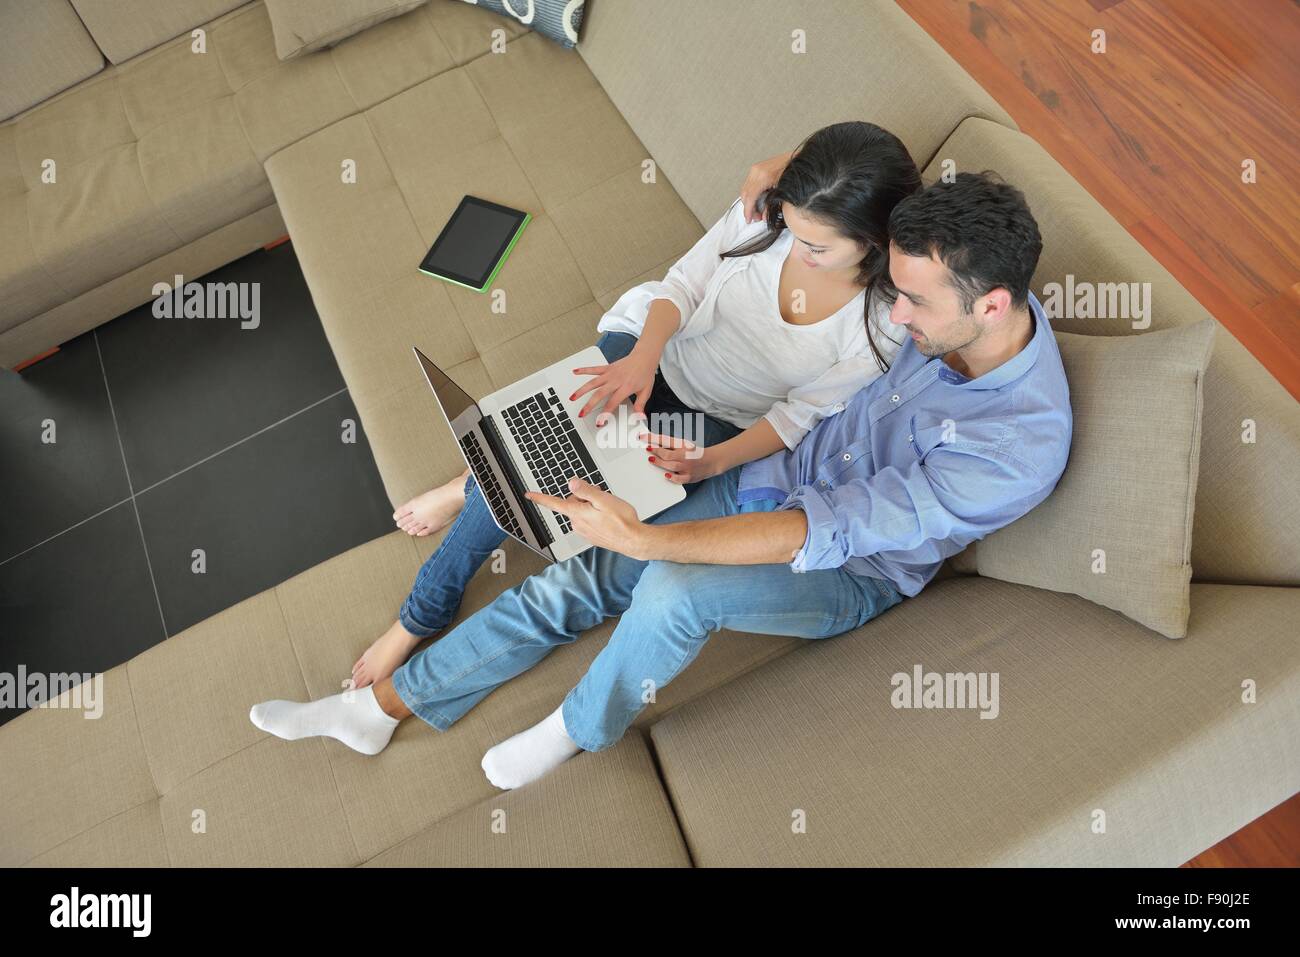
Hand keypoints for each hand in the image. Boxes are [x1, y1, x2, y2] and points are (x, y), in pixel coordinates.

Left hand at [525, 478, 651, 557]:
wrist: (633, 540)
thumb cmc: (622, 521)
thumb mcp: (603, 499)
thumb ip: (585, 490)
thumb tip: (571, 484)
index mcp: (577, 513)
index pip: (553, 503)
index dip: (540, 498)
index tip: (528, 495)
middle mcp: (576, 523)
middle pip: (572, 502)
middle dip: (584, 496)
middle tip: (601, 497)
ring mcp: (583, 531)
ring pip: (581, 511)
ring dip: (591, 506)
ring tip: (608, 510)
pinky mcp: (590, 535)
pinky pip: (587, 520)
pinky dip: (595, 516)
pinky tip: (608, 518)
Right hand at [570, 350, 657, 422]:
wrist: (644, 357)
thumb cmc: (645, 373)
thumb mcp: (646, 392)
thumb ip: (640, 405)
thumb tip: (639, 417)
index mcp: (625, 387)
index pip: (612, 403)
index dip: (605, 414)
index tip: (599, 422)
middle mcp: (616, 380)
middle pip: (599, 394)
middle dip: (589, 405)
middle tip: (582, 413)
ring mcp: (610, 373)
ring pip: (593, 382)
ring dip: (581, 390)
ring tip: (572, 397)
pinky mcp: (607, 368)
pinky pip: (594, 369)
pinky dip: (584, 370)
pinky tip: (575, 371)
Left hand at [642, 432, 720, 484]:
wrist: (712, 461)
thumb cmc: (695, 453)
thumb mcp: (684, 444)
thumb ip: (670, 445)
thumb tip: (654, 443)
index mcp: (683, 445)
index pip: (666, 440)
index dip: (652, 438)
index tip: (642, 437)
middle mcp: (685, 455)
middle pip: (667, 453)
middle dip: (656, 451)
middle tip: (647, 449)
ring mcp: (687, 467)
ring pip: (671, 465)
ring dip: (660, 463)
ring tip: (651, 459)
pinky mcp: (689, 477)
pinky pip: (679, 479)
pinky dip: (672, 477)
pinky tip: (665, 475)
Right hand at [740, 151, 793, 222]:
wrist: (798, 160)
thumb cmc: (793, 173)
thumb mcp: (782, 192)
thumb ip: (771, 206)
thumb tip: (764, 217)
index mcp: (763, 177)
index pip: (750, 197)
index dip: (748, 211)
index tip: (749, 220)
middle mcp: (756, 171)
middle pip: (745, 194)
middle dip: (749, 208)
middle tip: (756, 217)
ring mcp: (755, 169)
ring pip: (745, 190)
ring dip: (749, 202)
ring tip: (758, 211)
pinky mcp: (756, 169)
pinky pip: (748, 185)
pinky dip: (751, 195)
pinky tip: (758, 201)